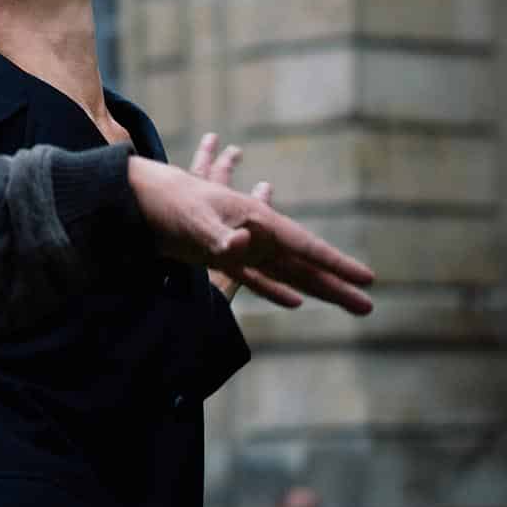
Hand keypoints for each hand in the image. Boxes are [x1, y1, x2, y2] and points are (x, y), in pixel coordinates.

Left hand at [127, 156, 374, 313]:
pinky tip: (295, 302)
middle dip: (335, 285)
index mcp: (256, 222)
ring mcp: (239, 247)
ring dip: (315, 290)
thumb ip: (217, 236)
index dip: (336, 264)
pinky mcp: (219, 259)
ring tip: (347, 305)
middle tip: (369, 306)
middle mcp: (255, 234)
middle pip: (303, 265)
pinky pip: (256, 278)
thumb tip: (242, 245)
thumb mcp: (193, 220)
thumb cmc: (167, 203)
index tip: (367, 279)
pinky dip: (276, 290)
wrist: (137, 200)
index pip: (304, 247)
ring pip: (286, 273)